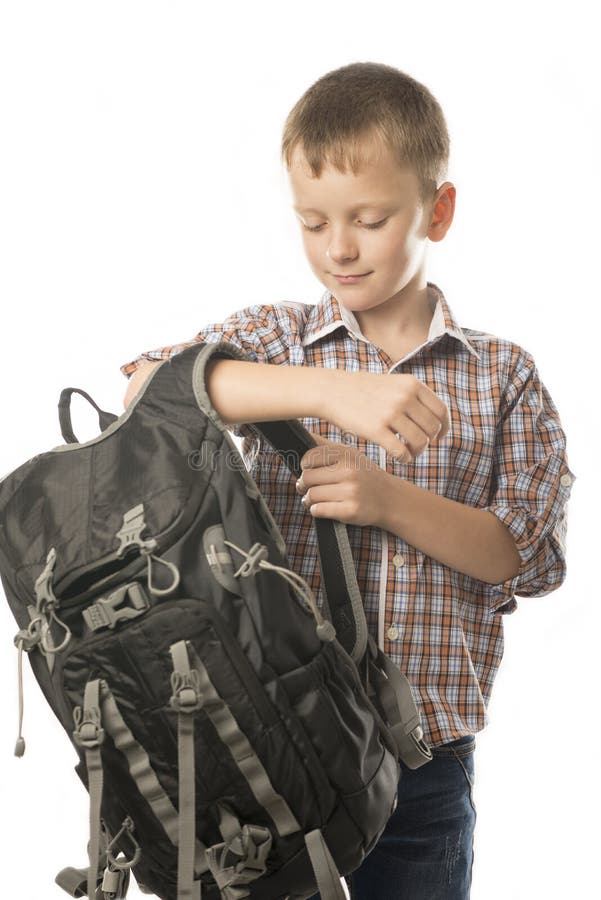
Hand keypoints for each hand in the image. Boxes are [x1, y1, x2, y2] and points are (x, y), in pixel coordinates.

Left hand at [296, 432, 390, 526]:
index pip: (309, 457)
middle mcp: (349, 471)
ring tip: (314, 499)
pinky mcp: (351, 510)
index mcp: (347, 455)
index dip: (304, 466)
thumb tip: (304, 435)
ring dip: (309, 499)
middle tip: (307, 488)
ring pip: (312, 495)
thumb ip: (328, 447)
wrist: (391, 498)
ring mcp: (351, 491)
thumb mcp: (351, 455)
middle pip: (307, 477)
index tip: (308, 471)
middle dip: (304, 484)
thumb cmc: (365, 476)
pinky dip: (316, 510)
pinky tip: (322, 508)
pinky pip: (318, 510)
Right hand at [321, 369, 449, 462]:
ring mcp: (390, 413)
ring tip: (408, 453)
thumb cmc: (361, 390)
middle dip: (428, 441)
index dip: (443, 427)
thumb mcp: (392, 383)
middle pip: (432, 429)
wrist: (331, 390)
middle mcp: (404, 397)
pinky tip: (398, 458)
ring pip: (420, 442)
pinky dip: (404, 459)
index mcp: (411, 384)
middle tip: (417, 447)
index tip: (438, 437)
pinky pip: (401, 452)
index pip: (441, 411)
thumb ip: (412, 396)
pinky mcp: (376, 430)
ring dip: (417, 452)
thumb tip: (433, 418)